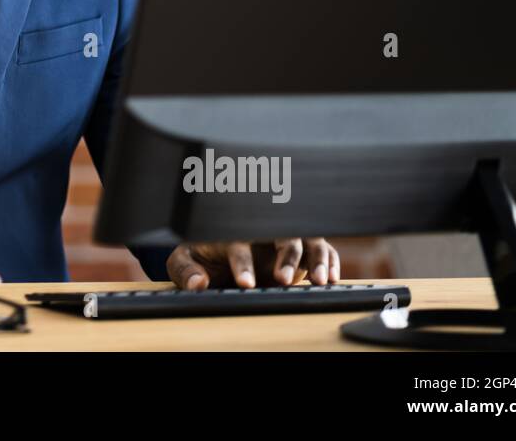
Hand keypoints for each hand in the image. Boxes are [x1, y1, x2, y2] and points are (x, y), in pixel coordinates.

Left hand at [166, 238, 340, 290]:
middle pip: (281, 233)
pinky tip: (332, 277)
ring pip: (307, 238)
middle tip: (283, 279)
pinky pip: (322, 249)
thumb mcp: (184, 262)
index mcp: (232, 231)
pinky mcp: (301, 251)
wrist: (216, 254)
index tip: (245, 283)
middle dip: (286, 255)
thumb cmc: (201, 254)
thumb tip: (197, 283)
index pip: (240, 243)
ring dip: (316, 257)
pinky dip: (330, 260)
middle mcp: (262, 232)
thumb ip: (186, 271)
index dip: (243, 262)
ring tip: (320, 280)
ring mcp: (283, 239)